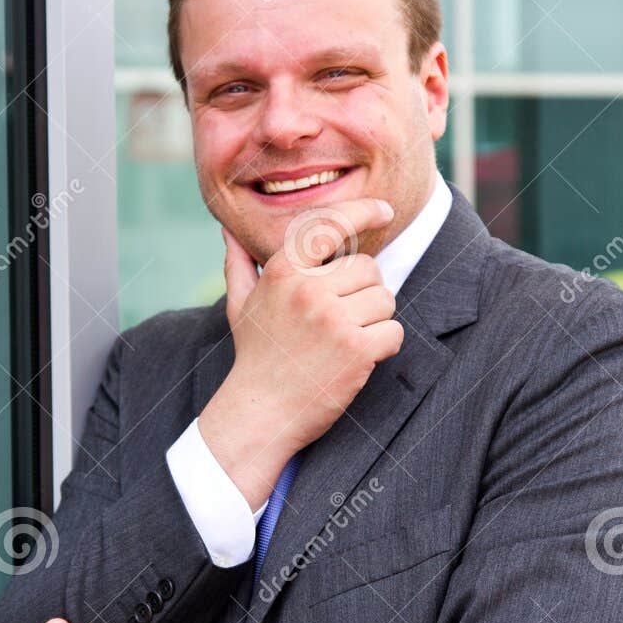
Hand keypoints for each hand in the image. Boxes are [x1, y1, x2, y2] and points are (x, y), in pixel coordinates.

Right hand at [199, 198, 404, 506]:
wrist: (260, 413)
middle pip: (368, 268)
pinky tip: (361, 357)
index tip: (384, 210)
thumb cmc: (255, 357)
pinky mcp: (356, 349)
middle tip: (342, 319)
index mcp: (283, 271)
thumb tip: (227, 231)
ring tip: (347, 339)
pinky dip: (385, 345)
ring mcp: (333, 319)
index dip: (362, 212)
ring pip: (386, 298)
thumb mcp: (240, 306)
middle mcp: (308, 289)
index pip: (330, 225)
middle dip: (364, 292)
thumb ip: (239, 264)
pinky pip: (394, 331)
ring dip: (376, 319)